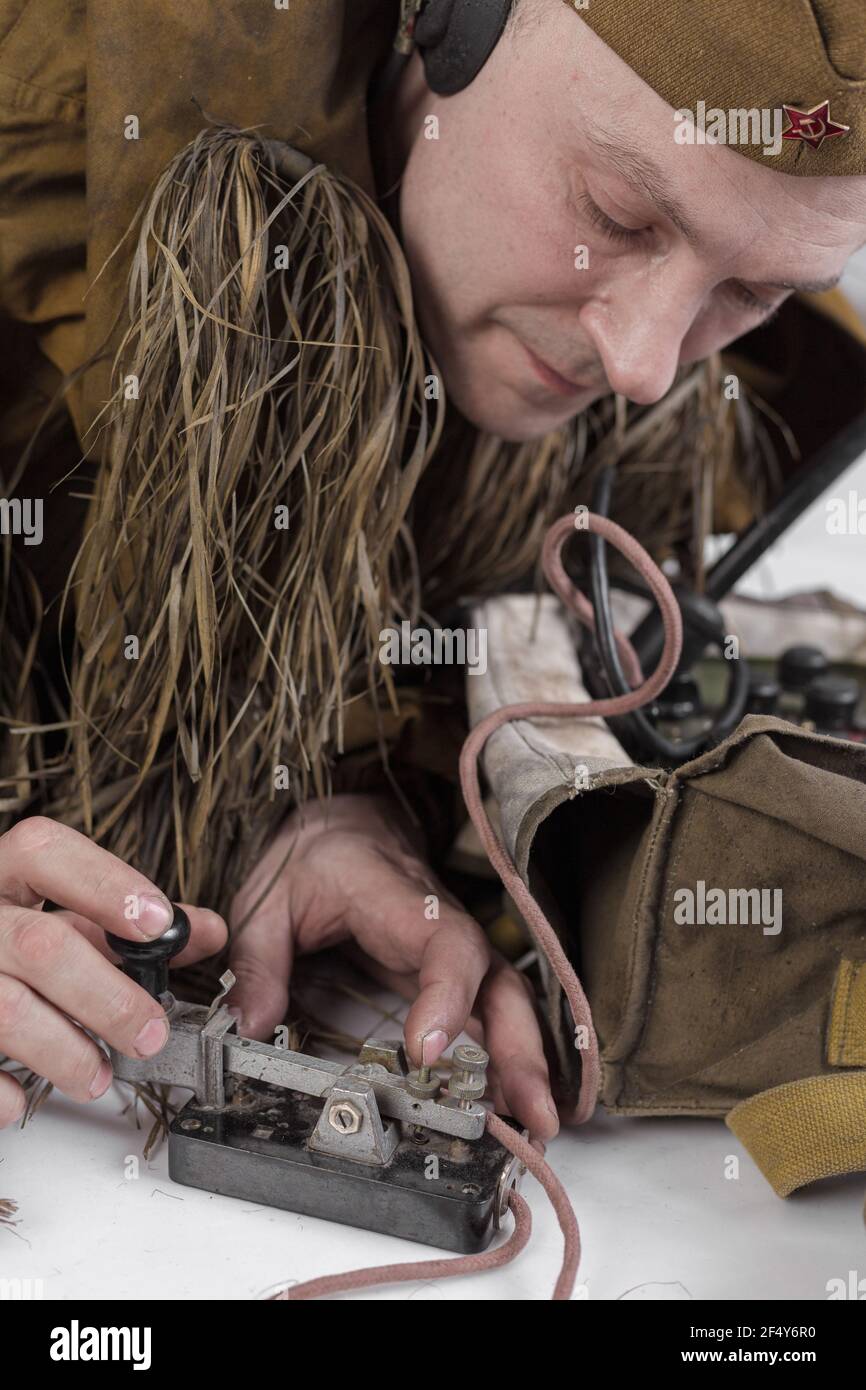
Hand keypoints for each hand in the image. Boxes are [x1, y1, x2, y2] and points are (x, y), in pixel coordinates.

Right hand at [0, 817, 225, 1127]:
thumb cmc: (12, 941)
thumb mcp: (64, 919)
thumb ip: (131, 924)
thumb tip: (206, 931)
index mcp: (2, 874)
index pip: (46, 852)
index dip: (107, 885)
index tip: (159, 924)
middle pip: (40, 945)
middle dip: (109, 997)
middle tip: (151, 1032)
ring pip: (8, 1011)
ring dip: (66, 1053)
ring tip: (97, 1075)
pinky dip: (1, 1091)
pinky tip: (22, 1098)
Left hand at [227, 794, 559, 1142]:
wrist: (348, 826)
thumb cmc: (315, 857)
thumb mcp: (269, 898)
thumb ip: (258, 959)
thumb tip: (252, 1024)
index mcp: (397, 897)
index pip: (444, 944)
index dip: (446, 998)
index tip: (426, 1054)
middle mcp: (442, 926)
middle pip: (498, 982)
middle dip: (519, 1050)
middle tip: (532, 1114)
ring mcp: (455, 952)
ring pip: (506, 1002)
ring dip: (525, 1064)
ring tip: (536, 1126)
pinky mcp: (455, 975)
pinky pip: (491, 1014)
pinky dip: (507, 1060)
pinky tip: (510, 1108)